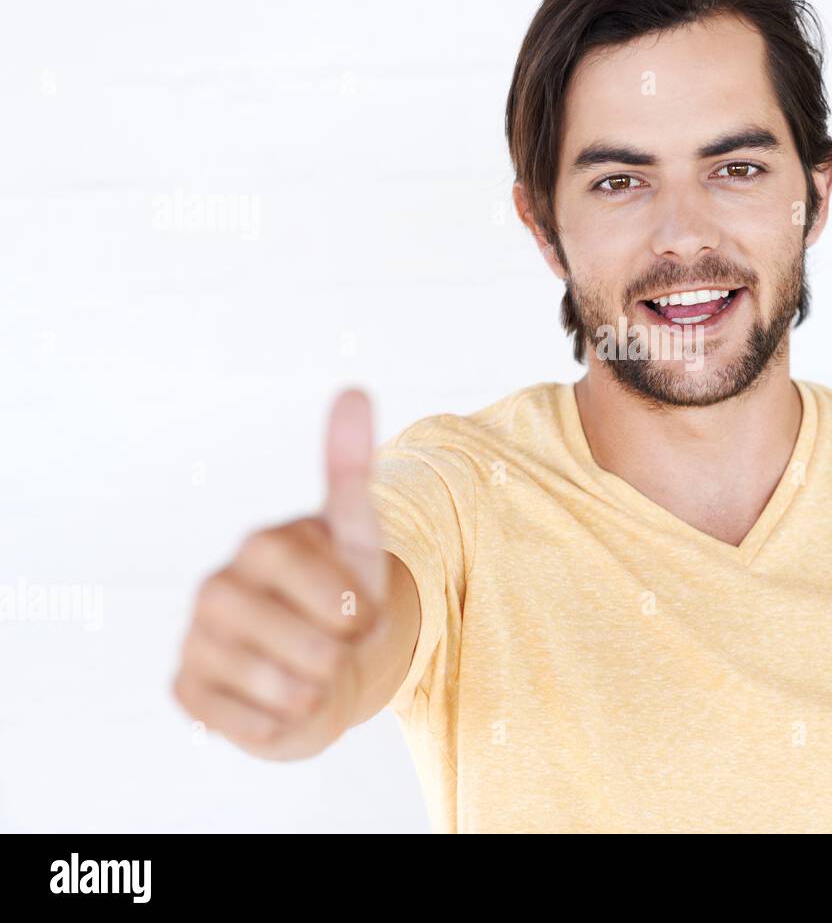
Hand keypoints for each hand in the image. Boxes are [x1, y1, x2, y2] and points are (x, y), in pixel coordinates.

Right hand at [172, 389, 391, 759]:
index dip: (350, 603)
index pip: (318, 582)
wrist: (329, 665)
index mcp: (259, 548)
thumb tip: (353, 389)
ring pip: (286, 688)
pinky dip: (286, 722)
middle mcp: (216, 591)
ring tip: (314, 671)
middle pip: (306, 642)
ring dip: (320, 689)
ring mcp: (197, 643)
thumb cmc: (345, 596)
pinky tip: (280, 699)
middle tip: (338, 643)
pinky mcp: (188, 695)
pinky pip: (257, 726)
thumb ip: (352, 467)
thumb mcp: (360, 535)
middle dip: (341, 652)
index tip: (359, 608)